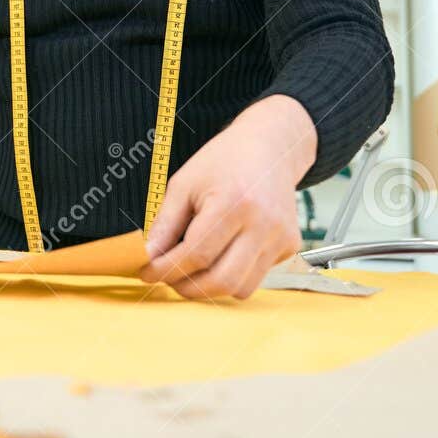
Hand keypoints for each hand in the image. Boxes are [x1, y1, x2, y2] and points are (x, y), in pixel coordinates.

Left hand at [139, 95, 315, 299]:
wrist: (270, 148)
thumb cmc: (222, 162)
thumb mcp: (184, 184)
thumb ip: (165, 224)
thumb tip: (147, 257)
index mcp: (234, 203)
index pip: (197, 254)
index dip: (166, 269)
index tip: (147, 273)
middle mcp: (263, 224)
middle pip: (222, 280)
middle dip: (188, 287)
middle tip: (168, 278)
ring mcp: (281, 237)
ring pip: (241, 289)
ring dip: (210, 288)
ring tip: (192, 269)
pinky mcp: (290, 246)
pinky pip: (256, 278)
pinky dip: (233, 277)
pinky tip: (222, 254)